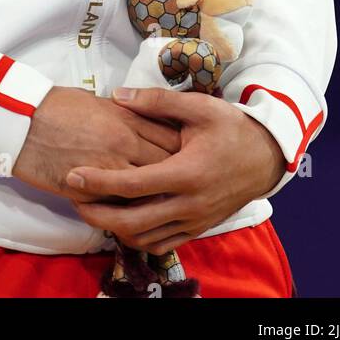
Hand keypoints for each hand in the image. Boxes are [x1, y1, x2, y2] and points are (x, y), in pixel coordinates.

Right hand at [11, 86, 181, 200]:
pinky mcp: (89, 191)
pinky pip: (119, 206)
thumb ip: (123, 113)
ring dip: (155, 197)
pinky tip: (134, 212)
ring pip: (147, 192)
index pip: (171, 137)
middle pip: (166, 166)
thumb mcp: (97, 101)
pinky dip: (129, 210)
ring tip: (163, 202)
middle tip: (182, 182)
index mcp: (127, 119)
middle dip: (177, 175)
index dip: (184, 149)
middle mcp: (125, 145)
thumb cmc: (57, 105)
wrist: (23, 120)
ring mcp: (108, 171)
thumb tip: (139, 119)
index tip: (189, 154)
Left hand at [62, 87, 287, 253]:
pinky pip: (162, 244)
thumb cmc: (231, 128)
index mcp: (186, 173)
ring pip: (145, 238)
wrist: (266, 157)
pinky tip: (121, 221)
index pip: (133, 184)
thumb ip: (156, 102)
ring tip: (92, 209)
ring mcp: (194, 221)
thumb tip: (117, 95)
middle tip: (74, 199)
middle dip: (98, 214)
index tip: (73, 175)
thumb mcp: (198, 107)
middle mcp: (189, 204)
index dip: (99, 182)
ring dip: (114, 229)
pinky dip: (137, 238)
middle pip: (133, 221)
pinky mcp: (198, 229)